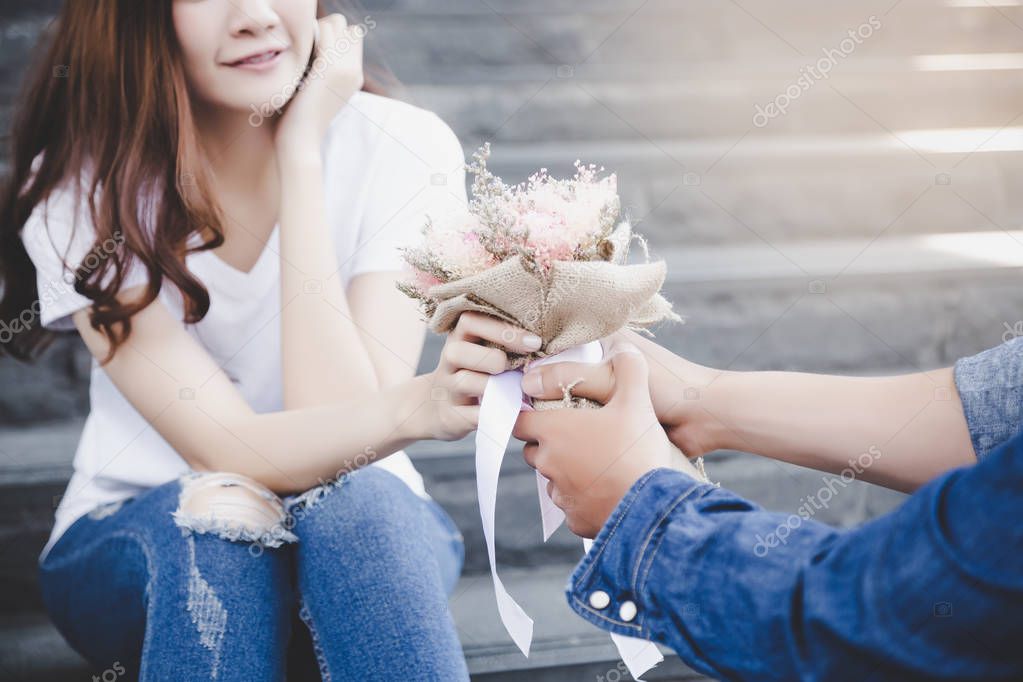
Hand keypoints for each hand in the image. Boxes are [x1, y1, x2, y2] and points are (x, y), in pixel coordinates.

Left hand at [274, 14, 364, 154]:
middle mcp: (354, 71)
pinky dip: (310, 33)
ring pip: (337, 23)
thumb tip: (316, 51)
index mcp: (354, 77)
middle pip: (348, 27)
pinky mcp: (328, 69)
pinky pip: (324, 31)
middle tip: (308, 47)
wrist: (301, 140)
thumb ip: (325, 71)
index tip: (316, 49)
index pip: (354, 36)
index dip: (336, 36)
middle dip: (328, 28)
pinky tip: (299, 52)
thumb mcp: (320, 92)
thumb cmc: (301, 119)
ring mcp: (344, 69)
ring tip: (304, 50)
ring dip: (318, 28)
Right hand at [419, 312, 542, 441]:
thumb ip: (507, 343)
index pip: (472, 321)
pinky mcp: (448, 415)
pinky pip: (469, 415)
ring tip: (513, 392)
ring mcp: (446, 388)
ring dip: (492, 388)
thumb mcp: (485, 352)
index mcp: (461, 337)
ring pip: (464, 382)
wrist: (436, 407)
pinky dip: (491, 415)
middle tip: (515, 368)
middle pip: (460, 351)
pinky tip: (508, 413)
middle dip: (493, 360)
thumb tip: (549, 343)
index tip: (534, 342)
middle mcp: (449, 359)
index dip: (503, 330)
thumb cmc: (477, 374)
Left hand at [514, 343, 700, 537]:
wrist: (653, 506)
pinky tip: (606, 489)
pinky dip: (583, 498)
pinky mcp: (575, 520)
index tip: (545, 410)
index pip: (519, 420)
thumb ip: (628, 368)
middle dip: (549, 442)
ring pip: (552, 478)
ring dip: (566, 470)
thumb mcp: (637, 401)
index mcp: (553, 432)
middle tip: (579, 434)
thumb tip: (625, 348)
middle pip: (534, 449)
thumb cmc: (638, 449)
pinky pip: (571, 505)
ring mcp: (561, 494)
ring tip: (596, 463)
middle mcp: (548, 464)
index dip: (530, 414)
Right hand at [520, 330, 721, 456]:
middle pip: (558, 375)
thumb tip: (525, 385)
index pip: (556, 345)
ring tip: (530, 425)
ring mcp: (606, 390)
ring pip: (568, 401)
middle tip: (514, 406)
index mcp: (602, 339)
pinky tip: (552, 440)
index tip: (509, 375)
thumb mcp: (611, 377)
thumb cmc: (667, 386)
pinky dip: (570, 430)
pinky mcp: (611, 416)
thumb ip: (567, 377)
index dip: (534, 360)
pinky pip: (582, 422)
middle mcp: (601, 361)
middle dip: (540, 391)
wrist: (706, 418)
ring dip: (555, 414)